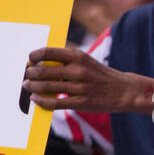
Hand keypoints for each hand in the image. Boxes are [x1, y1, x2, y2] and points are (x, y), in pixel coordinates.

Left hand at [24, 47, 153, 113]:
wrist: (126, 91)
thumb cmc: (102, 76)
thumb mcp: (86, 62)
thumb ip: (66, 62)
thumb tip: (40, 65)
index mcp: (78, 57)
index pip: (47, 52)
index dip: (34, 56)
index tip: (30, 60)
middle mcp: (78, 71)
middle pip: (43, 71)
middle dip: (30, 74)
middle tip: (27, 76)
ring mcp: (80, 88)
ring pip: (46, 87)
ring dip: (32, 87)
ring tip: (28, 87)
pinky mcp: (82, 103)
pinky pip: (55, 102)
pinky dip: (41, 101)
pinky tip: (36, 100)